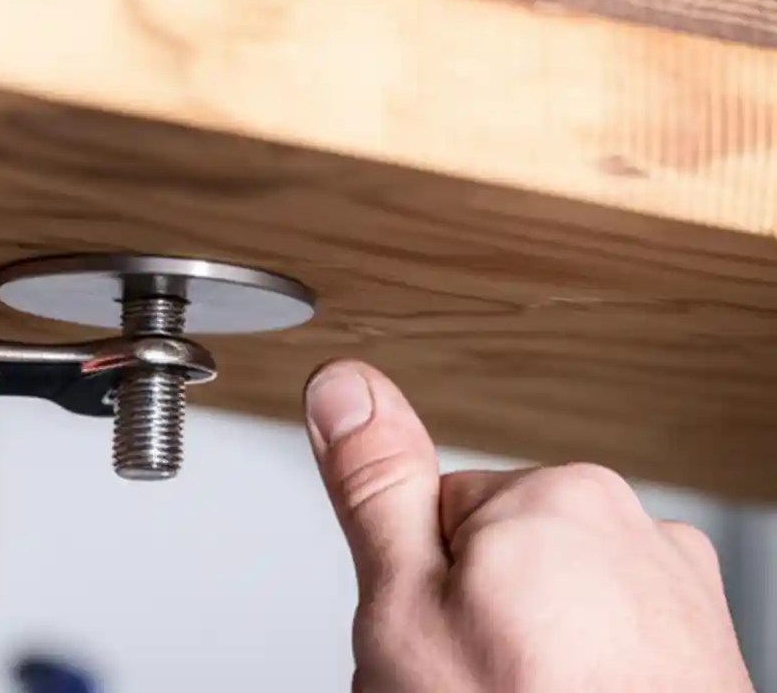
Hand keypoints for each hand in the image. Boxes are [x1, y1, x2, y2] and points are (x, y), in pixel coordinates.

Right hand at [304, 361, 753, 691]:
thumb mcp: (405, 607)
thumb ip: (374, 486)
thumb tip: (344, 384)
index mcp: (559, 494)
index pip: (436, 518)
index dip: (411, 590)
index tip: (427, 641)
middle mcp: (637, 530)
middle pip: (494, 564)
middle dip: (465, 623)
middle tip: (464, 689)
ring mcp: (679, 599)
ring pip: (548, 615)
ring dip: (518, 660)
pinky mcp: (702, 660)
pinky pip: (604, 654)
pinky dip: (577, 684)